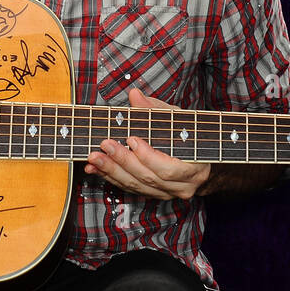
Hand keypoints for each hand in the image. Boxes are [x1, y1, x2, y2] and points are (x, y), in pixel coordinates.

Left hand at [84, 87, 210, 199]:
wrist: (196, 153)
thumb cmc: (188, 133)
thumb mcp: (175, 118)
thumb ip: (154, 108)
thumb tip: (135, 96)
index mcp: (194, 169)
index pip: (168, 168)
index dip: (148, 157)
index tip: (131, 140)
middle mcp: (183, 187)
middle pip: (148, 178)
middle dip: (123, 161)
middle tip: (105, 145)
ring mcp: (167, 193)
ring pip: (136, 186)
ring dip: (111, 171)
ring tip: (94, 158)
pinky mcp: (153, 194)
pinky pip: (129, 188)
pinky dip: (110, 177)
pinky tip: (95, 168)